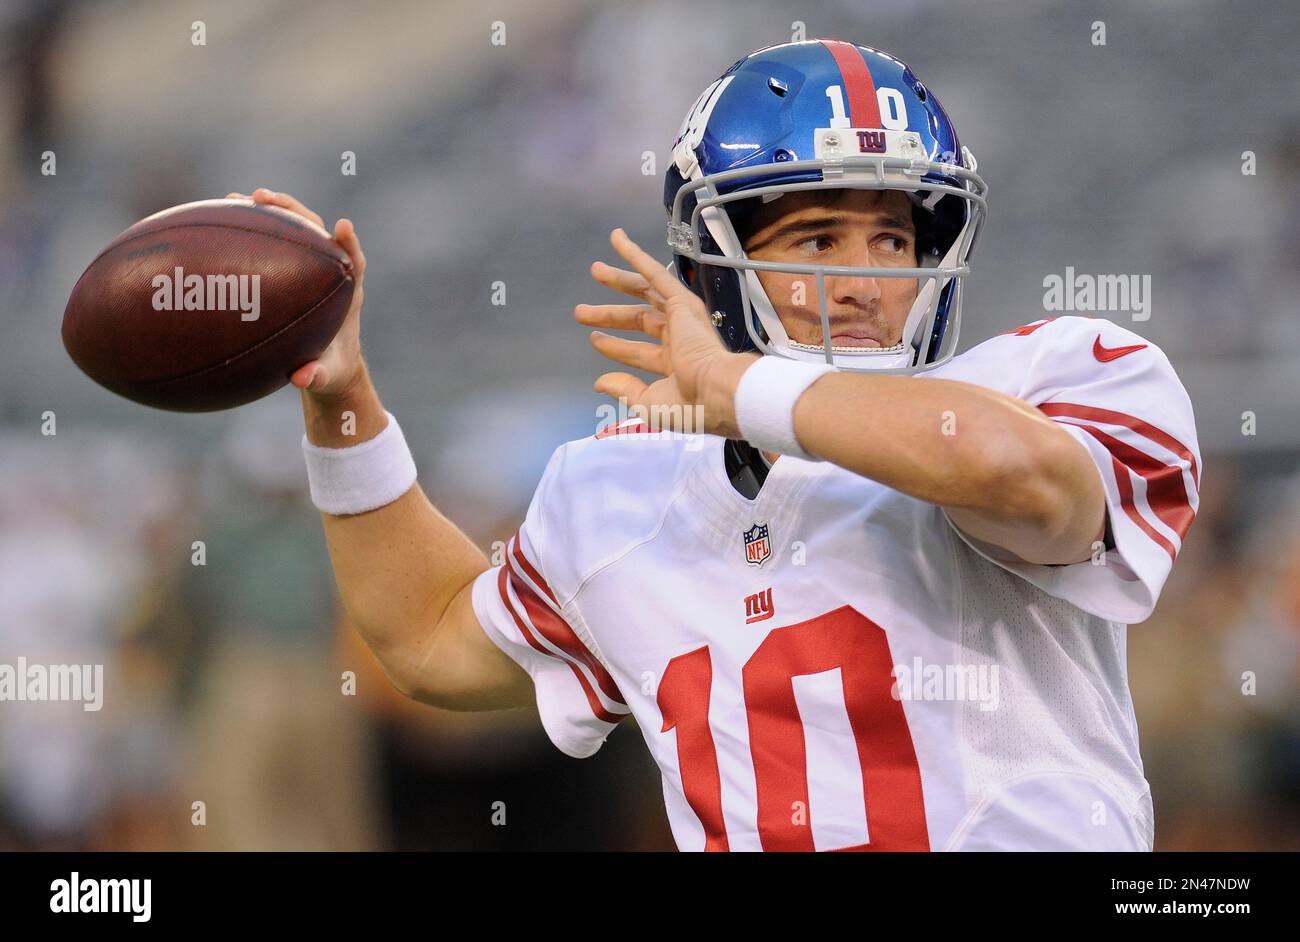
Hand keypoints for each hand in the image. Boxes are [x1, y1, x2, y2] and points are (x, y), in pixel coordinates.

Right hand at [226, 188, 367, 399]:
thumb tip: (301, 378)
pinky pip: (272, 243)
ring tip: (236, 198)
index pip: (353, 260)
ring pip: (293, 229)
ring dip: (269, 211)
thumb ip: (317, 376)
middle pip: (318, 231)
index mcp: (348, 294)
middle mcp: (330, 273)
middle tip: (263, 198)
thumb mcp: (326, 377)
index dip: (349, 243)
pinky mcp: (290, 269)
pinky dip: (252, 230)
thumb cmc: (331, 368)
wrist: (329, 364)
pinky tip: (220, 220)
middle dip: (294, 211)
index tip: (342, 226)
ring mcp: (310, 267)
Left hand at [575, 228, 755, 438]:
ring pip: (645, 291)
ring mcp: (681, 318)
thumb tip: (600, 383)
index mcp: (675, 365)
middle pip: (638, 319)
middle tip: (581, 312)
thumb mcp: (649, 404)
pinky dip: (635, 255)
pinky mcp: (682, 302)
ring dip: (619, 280)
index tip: (595, 340)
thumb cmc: (689, 405)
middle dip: (610, 314)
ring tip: (595, 271)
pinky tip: (617, 239)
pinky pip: (655, 273)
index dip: (615, 347)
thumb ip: (625, 389)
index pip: (639, 352)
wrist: (715, 391)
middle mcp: (679, 339)